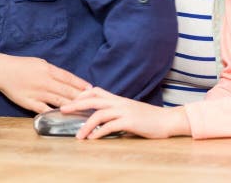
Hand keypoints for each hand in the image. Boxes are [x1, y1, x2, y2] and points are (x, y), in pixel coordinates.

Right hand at [0, 54, 90, 113]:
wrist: (2, 70)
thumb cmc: (21, 66)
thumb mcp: (39, 63)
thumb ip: (53, 71)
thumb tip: (68, 79)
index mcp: (47, 69)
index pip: (68, 78)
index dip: (80, 84)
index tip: (91, 89)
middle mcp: (44, 81)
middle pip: (66, 90)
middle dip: (81, 97)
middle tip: (93, 102)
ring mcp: (37, 92)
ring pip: (58, 101)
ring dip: (72, 106)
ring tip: (83, 111)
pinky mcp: (29, 102)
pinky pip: (44, 109)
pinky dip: (53, 113)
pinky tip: (63, 117)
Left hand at [60, 87, 190, 139]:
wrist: (167, 120)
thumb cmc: (149, 118)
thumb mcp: (130, 111)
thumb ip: (117, 112)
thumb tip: (102, 118)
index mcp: (118, 99)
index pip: (97, 91)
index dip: (82, 94)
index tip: (71, 100)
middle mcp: (119, 102)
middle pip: (93, 99)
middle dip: (76, 104)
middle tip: (63, 109)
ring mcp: (124, 111)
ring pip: (99, 114)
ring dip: (86, 125)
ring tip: (78, 136)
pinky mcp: (130, 122)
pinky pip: (110, 126)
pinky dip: (100, 133)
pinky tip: (93, 139)